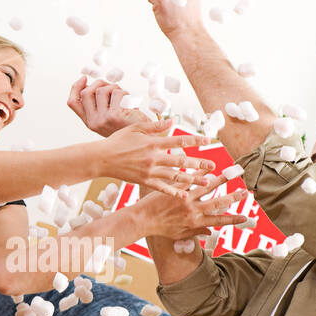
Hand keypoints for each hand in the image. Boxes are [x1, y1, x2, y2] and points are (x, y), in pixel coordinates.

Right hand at [67, 76, 148, 137]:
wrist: (143, 137)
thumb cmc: (127, 125)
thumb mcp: (108, 116)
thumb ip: (98, 104)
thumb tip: (91, 84)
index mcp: (90, 121)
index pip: (73, 102)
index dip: (75, 87)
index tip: (84, 78)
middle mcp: (93, 121)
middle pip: (86, 92)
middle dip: (99, 83)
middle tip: (112, 86)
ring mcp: (103, 119)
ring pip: (102, 90)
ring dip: (115, 88)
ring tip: (124, 96)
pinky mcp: (114, 115)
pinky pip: (117, 93)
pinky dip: (125, 93)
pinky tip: (131, 102)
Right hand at [99, 121, 215, 196]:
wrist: (102, 158)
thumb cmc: (117, 141)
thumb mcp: (136, 128)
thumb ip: (155, 126)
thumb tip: (171, 121)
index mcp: (153, 142)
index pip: (179, 140)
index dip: (194, 140)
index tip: (207, 140)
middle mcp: (154, 157)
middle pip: (181, 161)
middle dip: (199, 164)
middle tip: (213, 166)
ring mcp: (149, 171)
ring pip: (175, 176)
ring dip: (192, 179)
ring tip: (206, 182)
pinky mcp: (144, 181)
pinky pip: (162, 187)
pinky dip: (174, 191)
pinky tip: (185, 195)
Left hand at [137, 177, 253, 238]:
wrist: (142, 220)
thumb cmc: (160, 229)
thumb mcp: (179, 234)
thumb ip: (196, 232)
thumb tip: (210, 233)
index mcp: (195, 222)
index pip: (218, 221)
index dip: (233, 219)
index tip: (245, 217)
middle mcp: (192, 210)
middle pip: (217, 203)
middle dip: (233, 197)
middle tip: (246, 192)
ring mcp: (185, 199)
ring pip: (207, 188)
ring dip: (221, 180)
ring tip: (232, 173)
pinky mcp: (177, 189)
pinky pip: (191, 179)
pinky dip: (201, 173)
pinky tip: (210, 167)